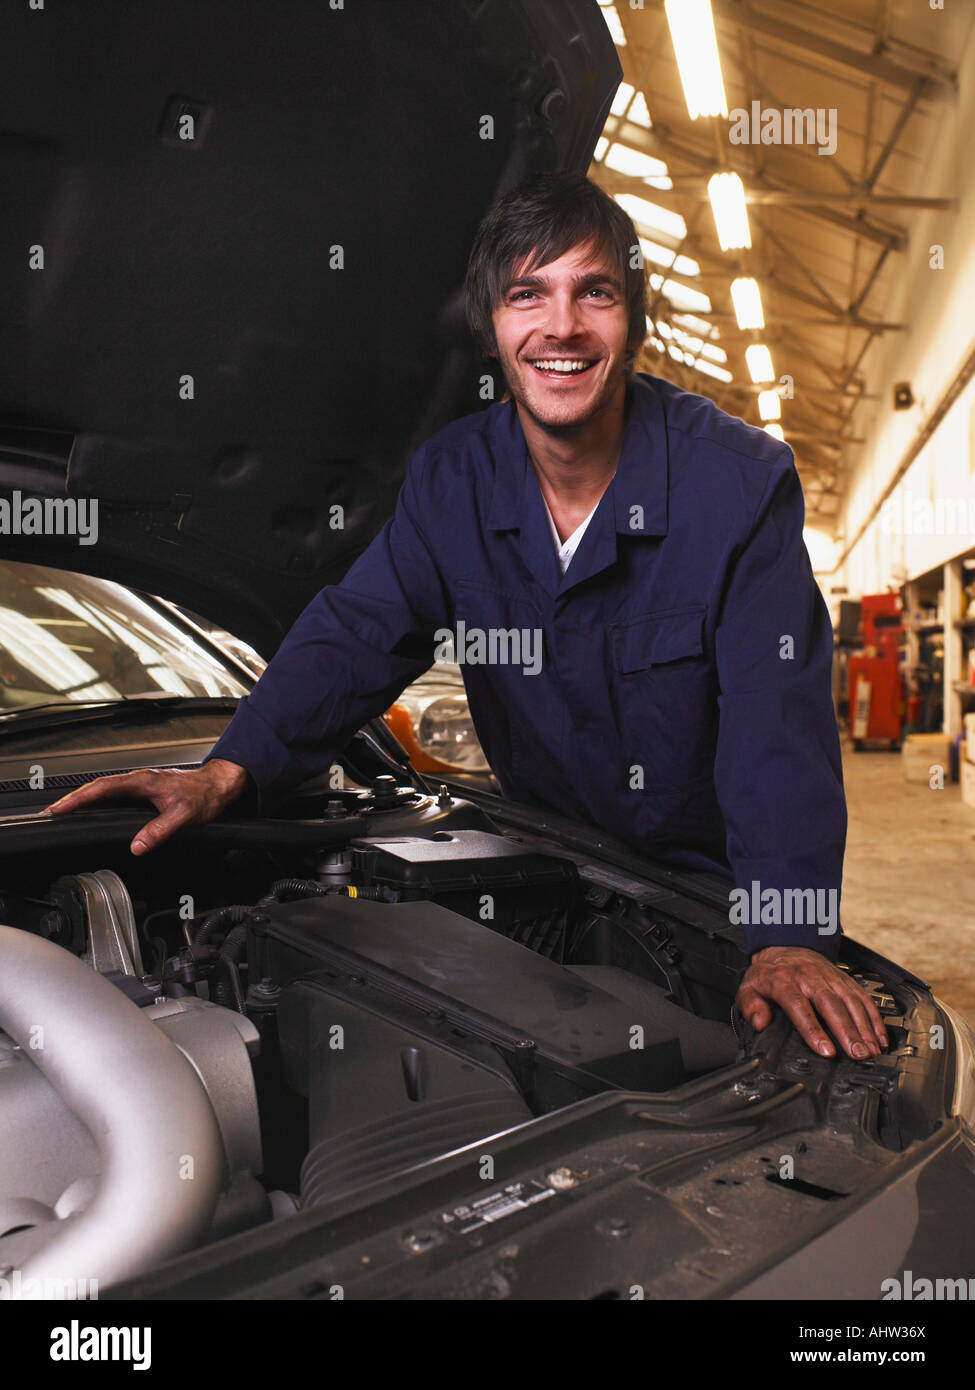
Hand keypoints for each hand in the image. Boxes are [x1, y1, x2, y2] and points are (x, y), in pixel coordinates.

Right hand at [45, 759, 250, 855]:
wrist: (219, 785)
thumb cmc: (204, 795)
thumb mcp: (184, 816)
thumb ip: (159, 830)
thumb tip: (137, 846)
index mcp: (143, 781)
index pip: (102, 788)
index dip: (79, 799)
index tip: (59, 809)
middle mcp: (139, 780)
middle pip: (97, 787)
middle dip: (72, 799)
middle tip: (51, 813)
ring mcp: (141, 784)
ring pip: (105, 789)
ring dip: (83, 799)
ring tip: (63, 812)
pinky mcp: (145, 790)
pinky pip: (115, 793)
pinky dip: (98, 801)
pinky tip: (92, 810)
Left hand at [737, 945, 887, 1060]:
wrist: (785, 947)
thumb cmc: (769, 975)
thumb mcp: (748, 988)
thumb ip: (750, 1006)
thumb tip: (760, 1022)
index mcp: (784, 981)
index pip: (800, 1006)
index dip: (814, 1030)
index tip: (826, 1051)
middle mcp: (811, 978)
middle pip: (831, 1004)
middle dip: (847, 1031)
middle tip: (858, 1055)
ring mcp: (831, 977)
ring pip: (851, 1001)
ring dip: (864, 1027)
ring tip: (872, 1051)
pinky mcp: (845, 979)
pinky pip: (863, 997)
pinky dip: (874, 1017)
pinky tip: (880, 1037)